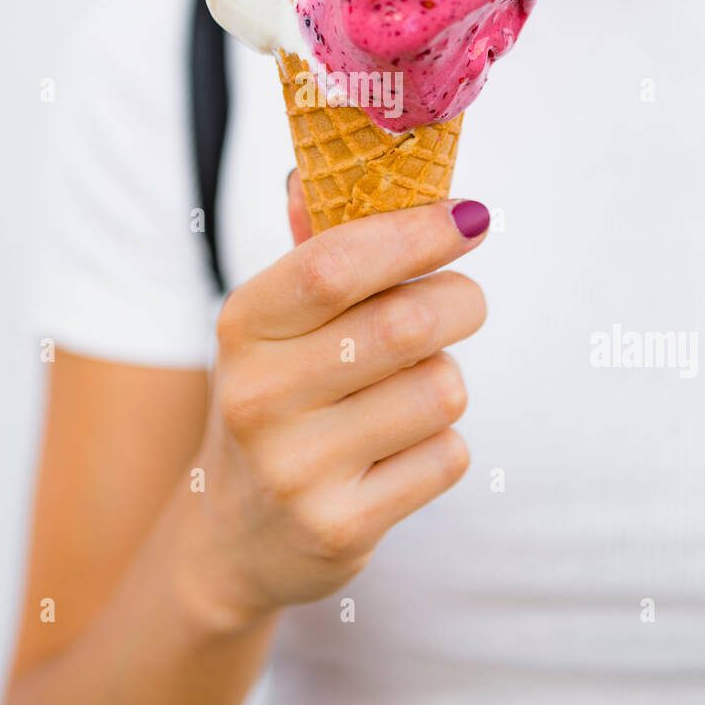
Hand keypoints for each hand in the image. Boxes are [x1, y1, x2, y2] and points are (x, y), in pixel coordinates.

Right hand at [187, 181, 488, 630]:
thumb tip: (316, 168)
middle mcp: (260, 393)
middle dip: (459, 302)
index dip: (414, 232)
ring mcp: (297, 466)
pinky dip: (442, 444)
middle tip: (462, 303)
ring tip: (409, 391)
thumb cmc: (276, 400)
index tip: (469, 216)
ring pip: (440, 390)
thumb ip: (312, 249)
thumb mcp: (274, 326)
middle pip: (408, 322)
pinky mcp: (340, 526)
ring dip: (446, 380)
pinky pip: (446, 457)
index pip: (335, 263)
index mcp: (244, 324)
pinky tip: (398, 452)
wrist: (235, 536)